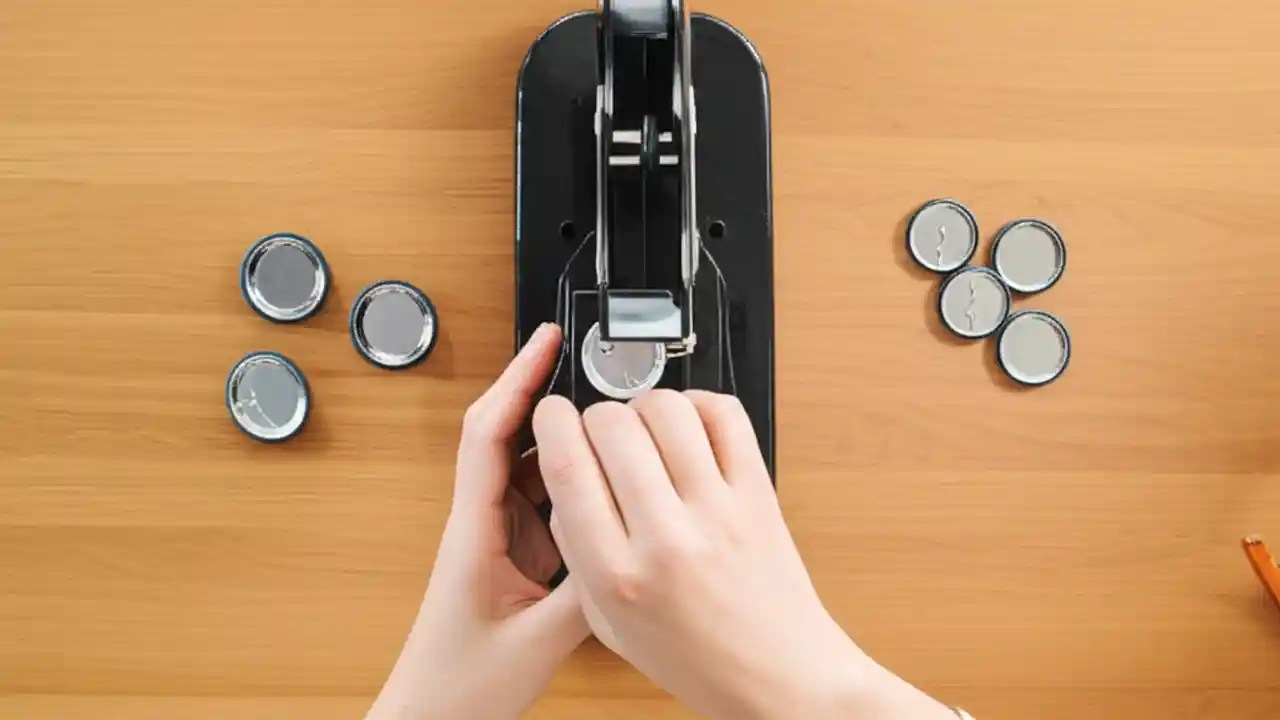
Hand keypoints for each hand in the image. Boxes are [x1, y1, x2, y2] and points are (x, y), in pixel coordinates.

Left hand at [367, 324, 585, 719]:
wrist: (428, 717)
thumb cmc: (458, 685)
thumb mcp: (535, 643)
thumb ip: (587, 597)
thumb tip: (631, 549)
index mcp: (475, 531)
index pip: (490, 434)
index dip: (517, 381)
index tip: (545, 342)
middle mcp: (482, 523)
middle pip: (509, 435)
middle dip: (540, 388)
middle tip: (579, 351)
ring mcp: (496, 537)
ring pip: (530, 467)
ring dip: (562, 436)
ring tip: (606, 409)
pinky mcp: (512, 555)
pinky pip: (544, 501)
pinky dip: (572, 480)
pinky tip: (602, 475)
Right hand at [533, 390, 952, 719]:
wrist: (780, 675)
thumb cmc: (694, 656)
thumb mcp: (607, 623)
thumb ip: (577, 550)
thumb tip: (566, 472)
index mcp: (619, 577)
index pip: (567, 467)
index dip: (550, 423)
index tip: (551, 418)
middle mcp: (668, 539)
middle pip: (612, 426)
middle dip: (593, 415)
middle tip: (598, 431)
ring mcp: (719, 511)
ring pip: (667, 409)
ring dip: (643, 406)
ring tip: (644, 430)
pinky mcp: (759, 493)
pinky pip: (724, 415)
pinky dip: (697, 404)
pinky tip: (687, 427)